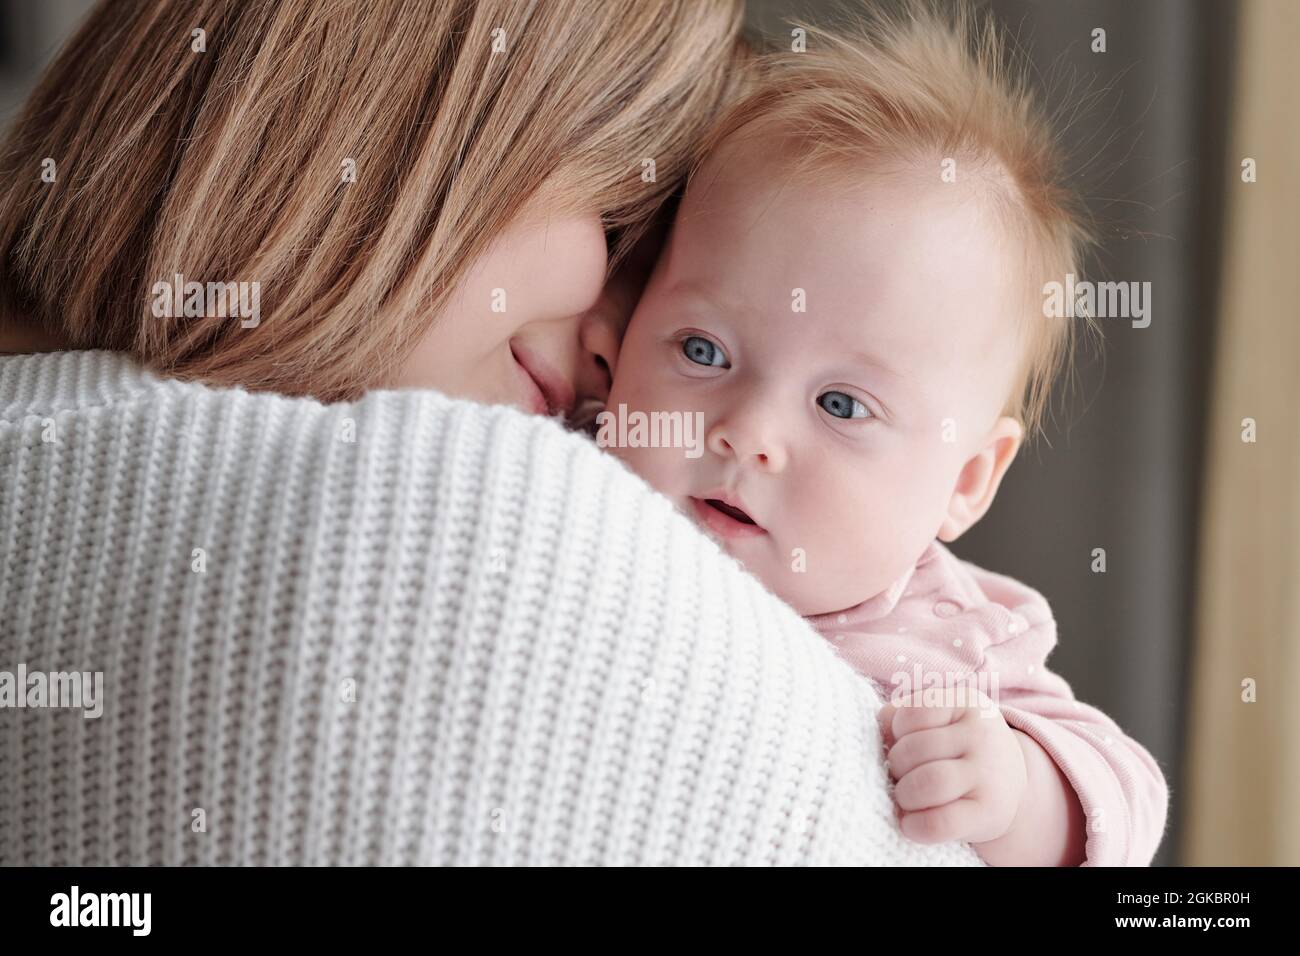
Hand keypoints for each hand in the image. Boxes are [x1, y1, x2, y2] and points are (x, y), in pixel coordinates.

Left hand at [877, 689, 1026, 844]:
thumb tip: (878, 727)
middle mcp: (982, 735)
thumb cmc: (956, 747)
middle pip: (915, 750)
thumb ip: (900, 717)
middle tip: (899, 777)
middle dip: (896, 768)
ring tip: (905, 799)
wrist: (1009, 783)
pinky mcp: (990, 812)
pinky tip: (910, 825)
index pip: (912, 713)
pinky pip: (941, 822)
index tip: (903, 744)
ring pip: (929, 783)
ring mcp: (989, 774)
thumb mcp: (937, 721)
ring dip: (904, 796)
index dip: (896, 733)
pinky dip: (916, 827)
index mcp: (966, 703)